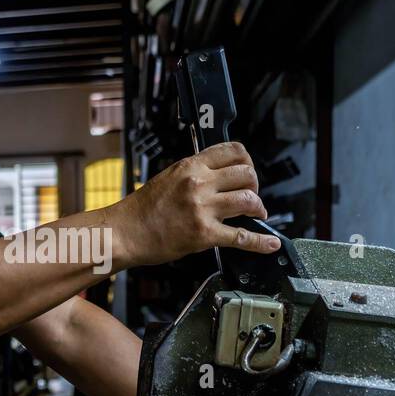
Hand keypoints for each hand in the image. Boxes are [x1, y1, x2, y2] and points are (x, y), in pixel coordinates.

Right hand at [109, 141, 280, 266]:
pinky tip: (269, 244)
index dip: (247, 161)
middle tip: (251, 195)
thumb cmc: (141, 209)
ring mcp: (203, 209)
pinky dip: (260, 242)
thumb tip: (219, 176)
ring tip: (257, 214)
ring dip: (258, 208)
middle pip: (247, 174)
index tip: (248, 171)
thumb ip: (195, 173)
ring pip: (248, 200)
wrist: (124, 232)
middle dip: (256, 185)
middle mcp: (199, 183)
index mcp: (190, 166)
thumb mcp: (169, 177)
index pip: (233, 150)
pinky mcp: (204, 234)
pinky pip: (241, 237)